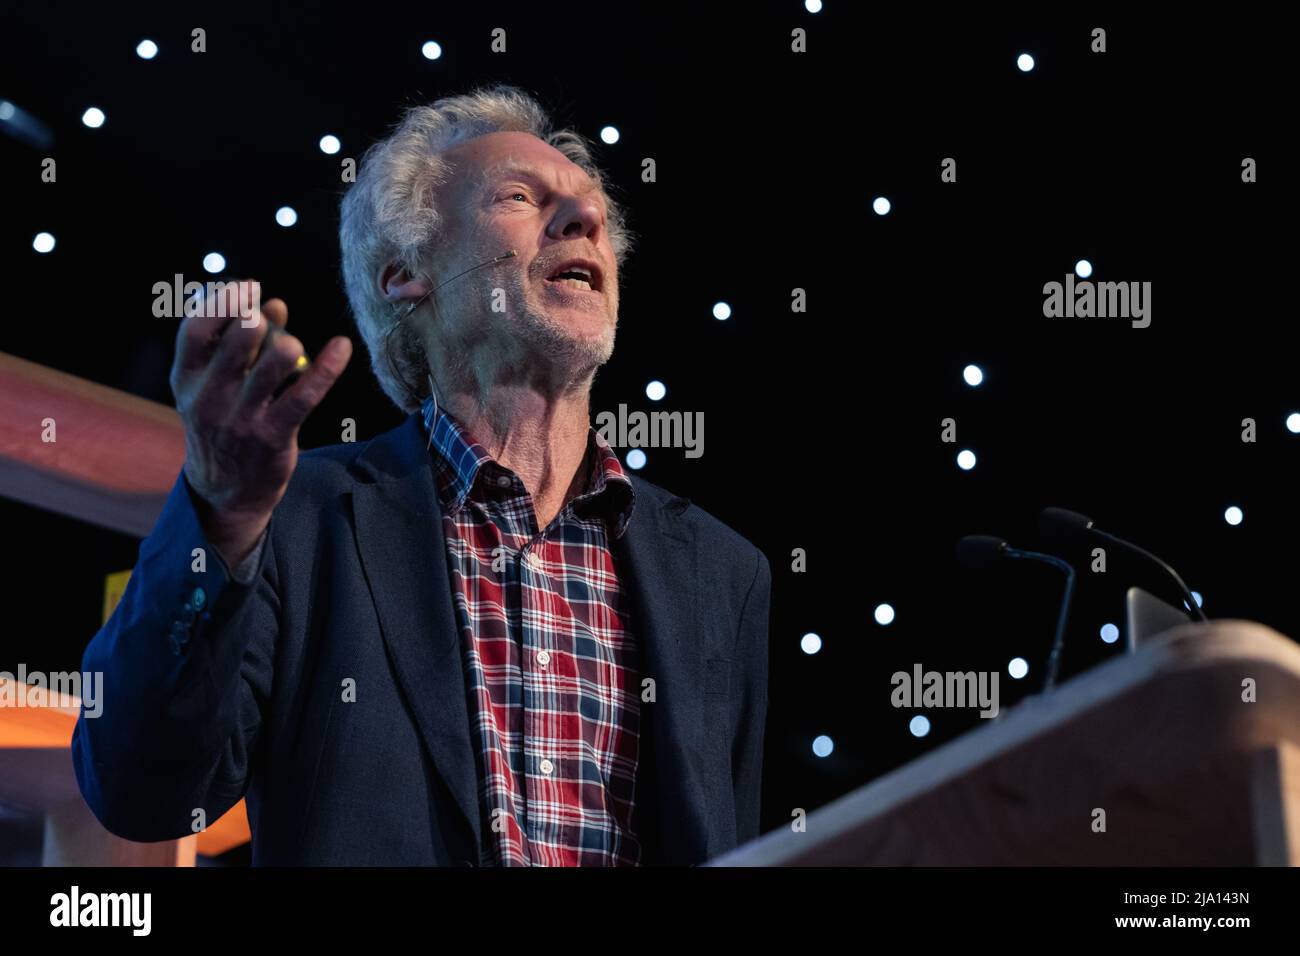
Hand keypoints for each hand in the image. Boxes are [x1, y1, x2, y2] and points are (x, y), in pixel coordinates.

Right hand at [170, 280, 351, 566]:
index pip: (194, 331)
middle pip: (234, 346)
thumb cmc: (223, 421)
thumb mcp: (216, 384)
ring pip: (269, 369)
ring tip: (293, 344)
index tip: (244, 286)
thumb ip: (240, 343)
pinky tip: (342, 347)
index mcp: (187, 377)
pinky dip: (326, 368)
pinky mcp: (273, 435)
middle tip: (264, 317)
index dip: (220, 303)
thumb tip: (275, 303)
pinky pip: (305, 396)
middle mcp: (209, 397)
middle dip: (253, 322)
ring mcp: (241, 418)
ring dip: (286, 347)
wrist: (225, 489)